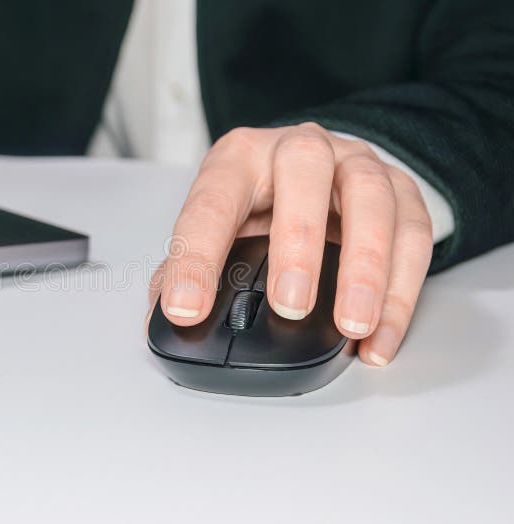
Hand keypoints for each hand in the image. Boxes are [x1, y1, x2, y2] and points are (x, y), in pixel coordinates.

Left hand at [148, 123, 433, 366]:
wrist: (322, 173)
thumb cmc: (260, 204)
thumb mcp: (218, 228)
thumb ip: (186, 269)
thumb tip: (163, 319)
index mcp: (239, 159)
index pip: (210, 203)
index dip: (195, 258)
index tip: (186, 310)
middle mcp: (298, 149)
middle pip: (303, 171)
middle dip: (298, 240)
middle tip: (291, 306)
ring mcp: (354, 164)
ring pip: (370, 196)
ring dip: (364, 265)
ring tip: (351, 325)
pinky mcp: (401, 191)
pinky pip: (413, 234)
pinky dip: (401, 290)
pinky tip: (378, 336)